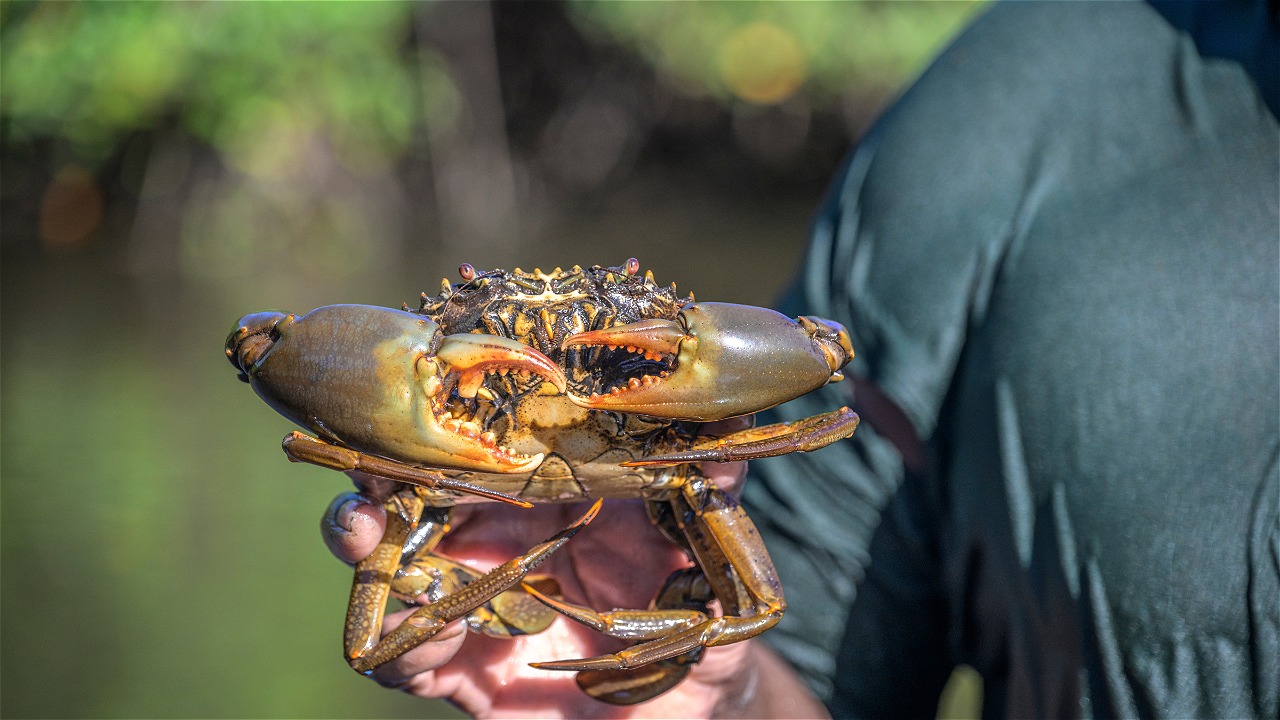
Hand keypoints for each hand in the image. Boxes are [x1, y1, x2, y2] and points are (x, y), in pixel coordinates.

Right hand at [319, 417, 783, 718]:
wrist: (683, 713)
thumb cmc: (697, 618)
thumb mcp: (715, 555)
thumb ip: (714, 496)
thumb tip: (733, 426)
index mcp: (552, 492)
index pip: (486, 441)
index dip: (449, 416)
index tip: (424, 392)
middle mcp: (500, 536)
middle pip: (419, 489)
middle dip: (380, 467)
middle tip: (365, 454)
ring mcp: (473, 601)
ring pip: (393, 562)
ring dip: (362, 540)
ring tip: (357, 528)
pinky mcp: (462, 672)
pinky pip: (409, 658)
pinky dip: (402, 647)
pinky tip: (424, 637)